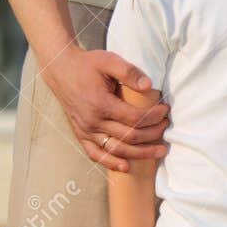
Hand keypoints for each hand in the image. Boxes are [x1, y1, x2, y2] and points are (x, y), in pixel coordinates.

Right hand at [43, 45, 170, 172]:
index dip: (153, 117)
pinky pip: (96, 154)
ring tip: (159, 151)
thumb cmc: (87, 65)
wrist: (61, 70)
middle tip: (166, 127)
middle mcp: (92, 121)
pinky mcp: (81, 134)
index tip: (165, 110)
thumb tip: (149, 86)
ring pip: (116, 150)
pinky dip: (110, 162)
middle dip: (153, 134)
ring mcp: (85, 131)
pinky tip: (126, 166)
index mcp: (101, 104)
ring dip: (140, 153)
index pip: (135, 118)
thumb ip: (129, 72)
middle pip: (129, 137)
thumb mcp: (109, 60)